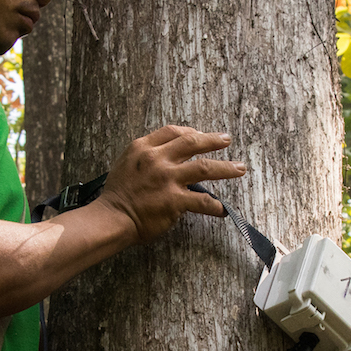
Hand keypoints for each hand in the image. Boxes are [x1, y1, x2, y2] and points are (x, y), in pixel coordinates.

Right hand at [95, 125, 246, 244]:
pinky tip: (223, 209)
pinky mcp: (174, 201)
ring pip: (205, 167)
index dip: (190, 132)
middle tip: (227, 140)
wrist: (111, 218)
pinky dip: (215, 206)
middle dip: (213, 140)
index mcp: (143, 148)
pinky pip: (202, 201)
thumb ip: (145, 157)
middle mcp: (157, 159)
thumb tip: (167, 157)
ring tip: (239, 168)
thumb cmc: (117, 196)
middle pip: (192, 142)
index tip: (200, 135)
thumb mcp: (126, 164)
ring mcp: (167, 179)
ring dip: (226, 168)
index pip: (172, 132)